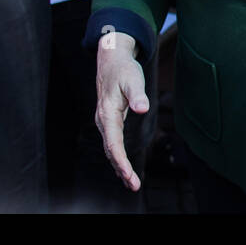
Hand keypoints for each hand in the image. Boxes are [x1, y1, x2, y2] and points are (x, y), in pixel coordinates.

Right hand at [95, 31, 148, 191]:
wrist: (112, 59)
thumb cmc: (123, 69)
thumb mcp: (133, 79)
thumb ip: (137, 95)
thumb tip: (142, 108)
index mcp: (107, 113)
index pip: (113, 143)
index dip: (120, 161)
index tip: (128, 174)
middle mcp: (102, 120)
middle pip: (111, 150)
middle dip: (121, 169)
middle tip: (134, 186)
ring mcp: (104, 121)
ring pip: (110, 148)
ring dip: (120, 166)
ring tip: (132, 183)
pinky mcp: (109, 121)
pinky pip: (112, 143)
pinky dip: (118, 157)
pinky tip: (124, 169)